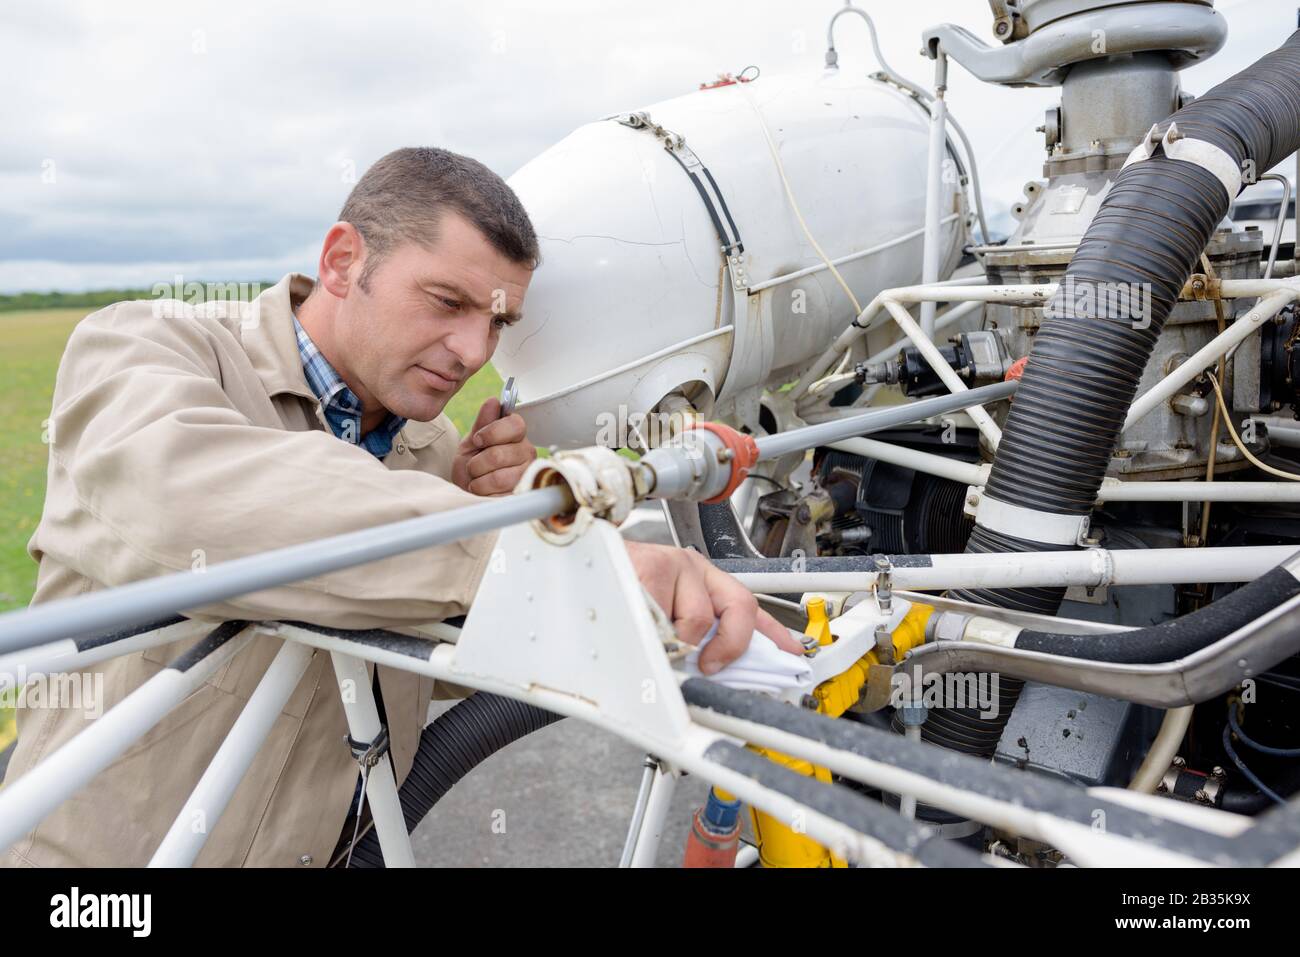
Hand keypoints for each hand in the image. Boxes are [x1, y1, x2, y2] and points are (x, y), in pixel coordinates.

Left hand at [451, 396, 536, 495]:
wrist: (468, 490)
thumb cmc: (472, 464)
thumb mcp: (472, 441)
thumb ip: (482, 422)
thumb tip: (493, 401)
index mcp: (516, 434)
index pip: (515, 424)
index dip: (492, 432)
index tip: (477, 440)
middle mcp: (527, 451)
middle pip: (499, 454)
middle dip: (476, 463)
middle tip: (473, 466)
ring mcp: (528, 474)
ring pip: (499, 476)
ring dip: (479, 480)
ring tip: (478, 480)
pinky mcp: (524, 494)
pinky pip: (499, 494)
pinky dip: (484, 493)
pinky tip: (486, 491)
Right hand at [624, 541, 804, 673]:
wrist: (568, 577)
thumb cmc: (609, 604)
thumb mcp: (660, 625)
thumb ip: (692, 645)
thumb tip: (721, 675)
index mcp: (698, 580)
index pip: (749, 606)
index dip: (774, 634)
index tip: (794, 656)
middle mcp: (690, 567)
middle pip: (740, 607)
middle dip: (729, 646)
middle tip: (710, 666)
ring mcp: (670, 564)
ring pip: (697, 622)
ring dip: (673, 643)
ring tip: (646, 635)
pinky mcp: (648, 567)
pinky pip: (665, 622)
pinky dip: (650, 637)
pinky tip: (631, 627)